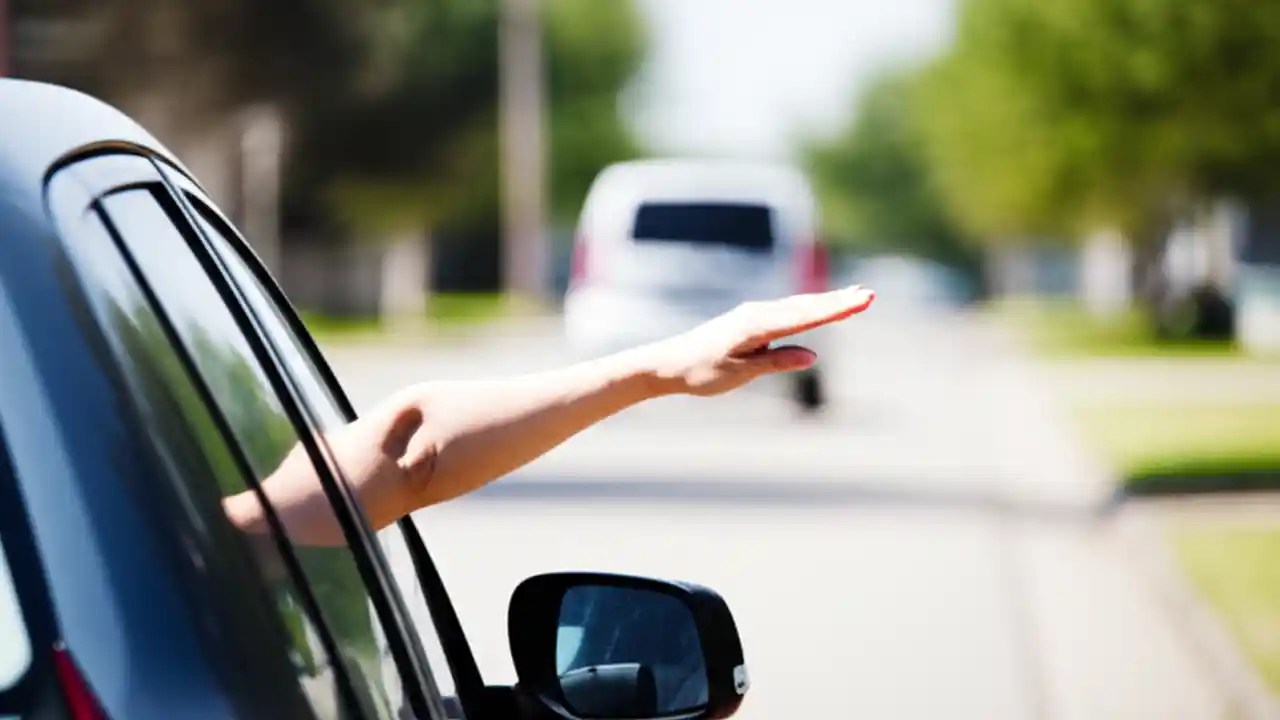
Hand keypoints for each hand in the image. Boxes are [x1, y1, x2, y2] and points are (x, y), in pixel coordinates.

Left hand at [644, 285, 875, 396]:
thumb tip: (812, 355)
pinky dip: (809, 308)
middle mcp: (758, 314)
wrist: (669, 362)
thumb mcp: (740, 373)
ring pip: (798, 306)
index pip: (805, 317)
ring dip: (828, 301)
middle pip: (806, 306)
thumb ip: (776, 362)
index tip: (861, 300)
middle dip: (839, 301)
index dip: (836, 309)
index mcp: (757, 326)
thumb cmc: (701, 372)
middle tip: (870, 295)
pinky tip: (821, 307)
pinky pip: (786, 312)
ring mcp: (755, 315)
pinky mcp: (751, 321)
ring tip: (856, 296)